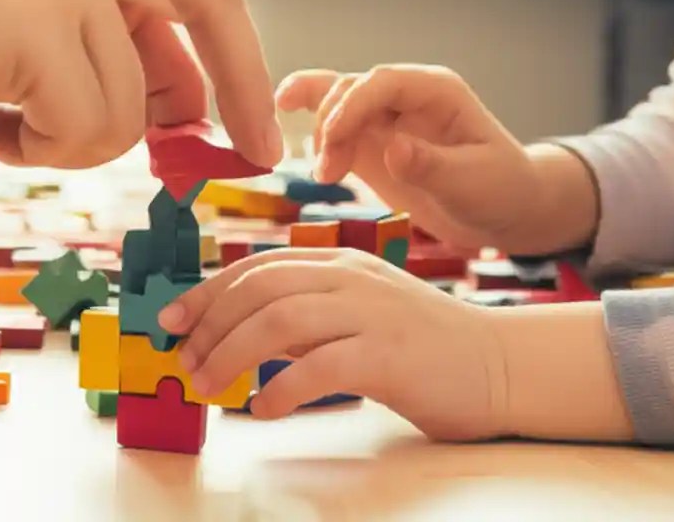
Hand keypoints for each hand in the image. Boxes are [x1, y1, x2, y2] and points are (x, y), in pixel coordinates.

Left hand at [159, 247, 509, 440]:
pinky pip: (319, 368)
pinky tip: (264, 409)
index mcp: (341, 265)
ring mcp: (371, 313)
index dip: (207, 291)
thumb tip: (239, 333)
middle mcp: (352, 279)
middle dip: (210, 325)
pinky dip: (281, 389)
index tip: (173, 321)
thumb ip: (307, 316)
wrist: (500, 364)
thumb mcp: (358, 315)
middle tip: (185, 363)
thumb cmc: (423, 346)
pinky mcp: (390, 355)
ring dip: (231, 355)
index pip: (258, 266)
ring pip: (279, 322)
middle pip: (259, 289)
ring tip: (209, 387)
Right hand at [276, 64, 591, 252]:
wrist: (505, 210)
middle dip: (332, 124)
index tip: (332, 139)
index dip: (351, 104)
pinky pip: (335, 122)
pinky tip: (288, 124)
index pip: (382, 81)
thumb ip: (432, 165)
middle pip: (352, 89)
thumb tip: (392, 148)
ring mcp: (387, 116)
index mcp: (437, 91)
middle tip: (327, 173)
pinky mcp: (373, 140)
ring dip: (321, 134)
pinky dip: (312, 124)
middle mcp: (407, 95)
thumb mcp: (473, 183)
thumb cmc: (501, 190)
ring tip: (323, 176)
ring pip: (336, 102)